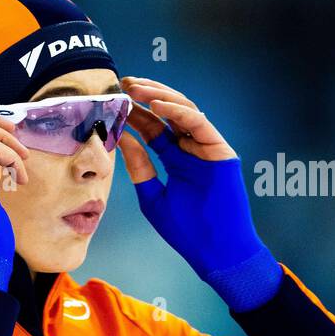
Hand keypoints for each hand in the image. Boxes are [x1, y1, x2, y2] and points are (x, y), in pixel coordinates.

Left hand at [115, 76, 280, 312]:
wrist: (214, 251)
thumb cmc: (187, 231)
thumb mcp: (153, 197)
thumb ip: (140, 168)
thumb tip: (123, 139)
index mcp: (176, 159)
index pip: (153, 128)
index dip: (134, 113)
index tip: (114, 101)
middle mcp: (192, 149)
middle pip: (167, 114)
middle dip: (146, 97)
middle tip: (123, 84)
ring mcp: (207, 148)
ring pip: (183, 111)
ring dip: (159, 97)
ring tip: (136, 89)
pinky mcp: (220, 151)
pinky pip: (198, 123)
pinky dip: (178, 112)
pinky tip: (157, 106)